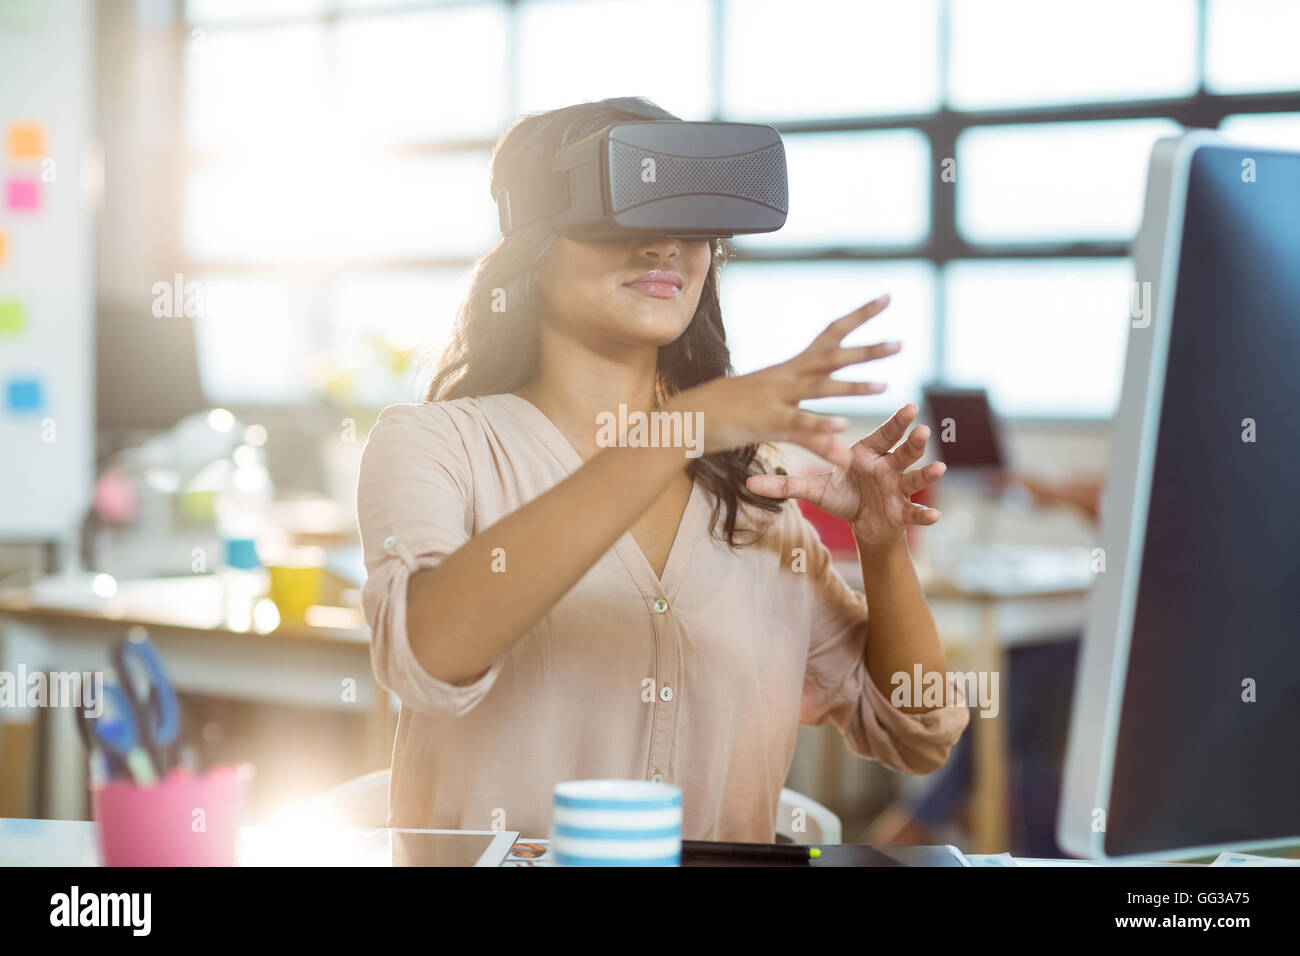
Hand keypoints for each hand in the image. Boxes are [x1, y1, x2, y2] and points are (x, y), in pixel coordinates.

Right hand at [665, 295, 898, 468]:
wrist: (687, 417)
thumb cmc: (727, 412)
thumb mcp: (770, 409)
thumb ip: (805, 418)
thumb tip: (831, 425)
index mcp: (788, 369)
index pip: (829, 335)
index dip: (858, 317)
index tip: (886, 298)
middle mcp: (785, 377)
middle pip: (831, 357)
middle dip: (866, 351)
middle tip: (900, 343)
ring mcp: (775, 398)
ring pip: (819, 388)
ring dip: (853, 386)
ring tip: (885, 386)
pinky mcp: (765, 422)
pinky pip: (797, 423)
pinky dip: (820, 426)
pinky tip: (842, 426)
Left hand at [745, 403, 945, 551]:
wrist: (861, 524)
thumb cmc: (842, 496)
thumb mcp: (814, 490)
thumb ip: (785, 486)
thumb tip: (749, 483)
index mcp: (867, 453)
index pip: (882, 433)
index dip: (896, 422)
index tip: (909, 407)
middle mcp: (887, 466)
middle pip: (903, 450)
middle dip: (913, 440)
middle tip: (921, 429)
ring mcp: (898, 488)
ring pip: (915, 477)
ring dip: (927, 473)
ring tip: (939, 468)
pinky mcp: (902, 511)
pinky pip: (915, 512)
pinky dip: (924, 515)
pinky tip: (935, 516)